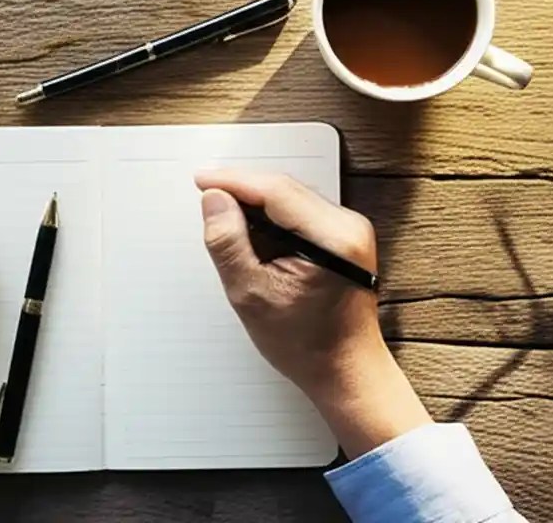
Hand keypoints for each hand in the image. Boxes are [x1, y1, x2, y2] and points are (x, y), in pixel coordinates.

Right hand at [195, 169, 430, 457]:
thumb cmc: (307, 345)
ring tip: (222, 213)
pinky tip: (249, 227)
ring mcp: (350, 231)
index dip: (233, 181)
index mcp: (334, 239)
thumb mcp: (251, 295)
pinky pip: (300, 212)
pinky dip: (271, 214)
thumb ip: (228, 243)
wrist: (346, 371)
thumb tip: (214, 201)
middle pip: (284, 189)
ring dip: (255, 201)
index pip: (275, 191)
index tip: (202, 180)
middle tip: (205, 195)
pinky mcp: (343, 238)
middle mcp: (349, 227)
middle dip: (242, 188)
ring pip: (290, 197)